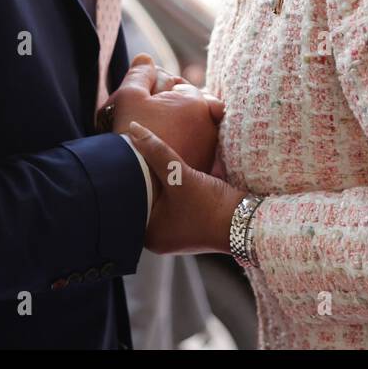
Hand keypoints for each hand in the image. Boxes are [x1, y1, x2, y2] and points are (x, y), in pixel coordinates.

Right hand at [103, 54, 223, 172]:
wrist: (133, 179)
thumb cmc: (129, 134)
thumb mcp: (129, 95)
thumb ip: (139, 73)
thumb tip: (145, 58)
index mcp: (195, 102)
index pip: (179, 87)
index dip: (160, 92)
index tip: (146, 103)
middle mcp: (208, 123)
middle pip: (190, 108)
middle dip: (173, 109)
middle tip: (150, 119)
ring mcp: (208, 148)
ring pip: (193, 128)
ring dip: (180, 127)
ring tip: (156, 136)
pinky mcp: (203, 168)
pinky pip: (193, 150)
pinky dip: (182, 147)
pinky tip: (165, 152)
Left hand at [126, 122, 247, 254]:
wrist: (246, 221)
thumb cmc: (211, 206)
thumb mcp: (180, 176)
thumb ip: (157, 152)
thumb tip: (135, 129)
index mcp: (150, 236)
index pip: (128, 206)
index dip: (125, 183)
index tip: (121, 163)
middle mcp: (160, 238)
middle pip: (144, 203)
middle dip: (142, 182)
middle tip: (132, 159)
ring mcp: (176, 233)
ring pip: (159, 202)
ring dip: (158, 185)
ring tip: (148, 163)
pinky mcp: (190, 224)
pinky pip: (173, 204)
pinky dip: (171, 190)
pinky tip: (169, 174)